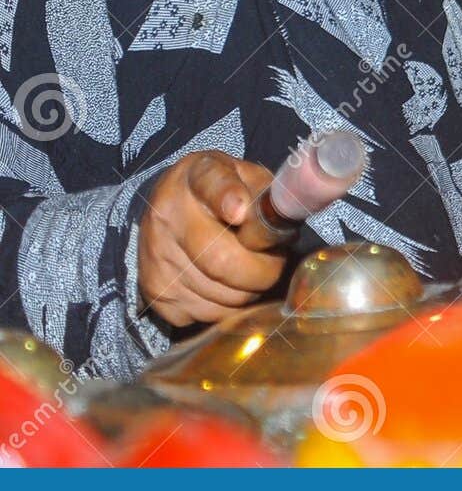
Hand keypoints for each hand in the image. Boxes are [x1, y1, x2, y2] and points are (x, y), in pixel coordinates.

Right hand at [137, 152, 289, 327]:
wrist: (171, 208)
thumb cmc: (224, 193)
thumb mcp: (247, 175)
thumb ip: (266, 193)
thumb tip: (279, 223)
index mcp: (196, 176)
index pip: (212, 185)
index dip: (228, 199)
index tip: (241, 212)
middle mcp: (167, 215)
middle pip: (223, 261)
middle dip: (263, 271)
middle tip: (274, 265)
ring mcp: (156, 256)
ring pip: (219, 296)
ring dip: (248, 292)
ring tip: (250, 273)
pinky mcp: (154, 290)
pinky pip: (204, 314)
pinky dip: (225, 309)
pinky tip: (226, 286)